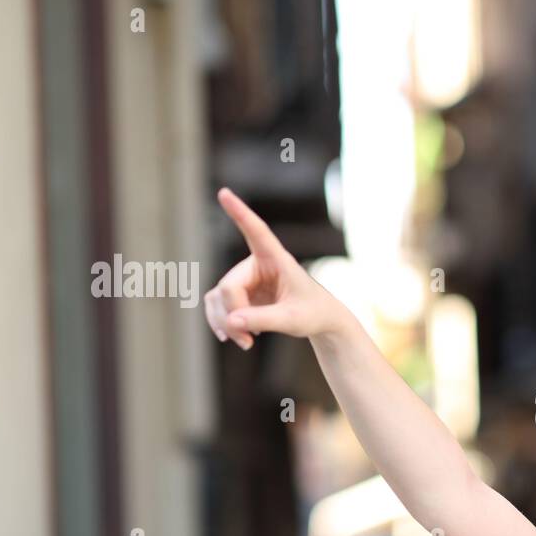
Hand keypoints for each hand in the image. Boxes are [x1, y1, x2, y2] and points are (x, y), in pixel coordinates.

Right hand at [203, 187, 351, 348]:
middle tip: (247, 341)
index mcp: (276, 259)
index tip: (224, 192)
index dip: (239, 213)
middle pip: (228, 287)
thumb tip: (233, 322)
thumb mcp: (293, 319)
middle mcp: (256, 263)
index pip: (256, 232)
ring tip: (245, 343)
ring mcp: (244, 278)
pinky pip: (217, 307)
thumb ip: (265, 319)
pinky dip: (222, 324)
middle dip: (233, 315)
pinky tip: (233, 338)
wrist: (317, 320)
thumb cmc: (312, 313)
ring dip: (225, 323)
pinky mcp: (239, 294)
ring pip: (217, 299)